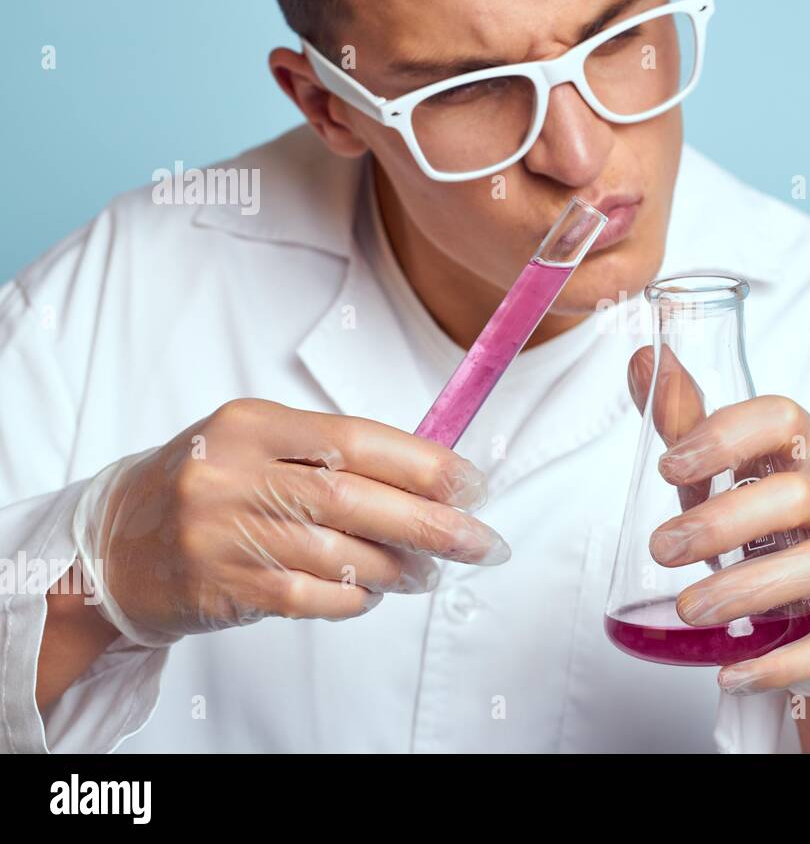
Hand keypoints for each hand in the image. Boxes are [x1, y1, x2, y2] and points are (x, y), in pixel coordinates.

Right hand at [74, 398, 506, 646]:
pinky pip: (311, 597)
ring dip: (399, 568)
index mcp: (253, 424)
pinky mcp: (220, 587)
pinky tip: (372, 592)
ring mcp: (222, 533)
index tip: (474, 484)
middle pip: (354, 499)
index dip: (424, 465)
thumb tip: (435, 476)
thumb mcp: (261, 445)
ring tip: (430, 572)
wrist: (116, 543)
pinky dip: (355, 597)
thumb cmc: (212, 485)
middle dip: (431, 524)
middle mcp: (233, 474)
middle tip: (481, 542)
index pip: (357, 439)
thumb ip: (335, 453)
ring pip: (338, 554)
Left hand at [628, 348, 809, 697]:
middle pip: (797, 497)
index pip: (782, 417)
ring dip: (745, 590)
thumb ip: (686, 417)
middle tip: (660, 549)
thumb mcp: (727, 467)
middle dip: (722, 524)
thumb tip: (644, 355)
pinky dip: (783, 663)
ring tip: (688, 609)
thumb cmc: (769, 515)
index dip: (725, 435)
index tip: (667, 465)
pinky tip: (730, 673)